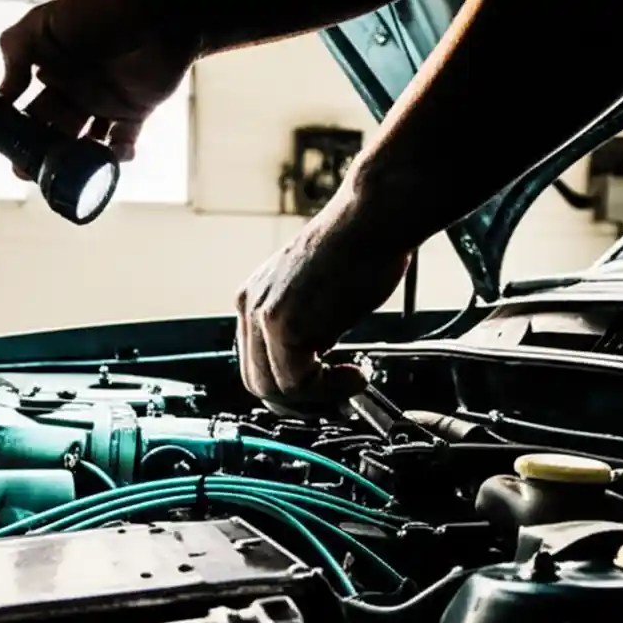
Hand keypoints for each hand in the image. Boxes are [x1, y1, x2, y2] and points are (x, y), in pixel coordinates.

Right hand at [0, 0, 198, 170]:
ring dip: (71, 161)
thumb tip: (2, 93)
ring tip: (61, 173)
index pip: (18, 106)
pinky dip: (116, 157)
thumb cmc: (95, 11)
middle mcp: (74, 89)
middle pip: (48, 131)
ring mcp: (104, 102)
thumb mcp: (43, 24)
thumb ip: (16, 53)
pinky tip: (108, 160)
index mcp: (49, 69)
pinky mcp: (135, 111)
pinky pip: (122, 142)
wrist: (151, 13)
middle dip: (34, 153)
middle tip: (22, 170)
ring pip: (82, 142)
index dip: (0, 128)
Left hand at [236, 198, 411, 412]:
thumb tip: (320, 370)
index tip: (323, 391)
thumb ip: (308, 330)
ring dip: (317, 397)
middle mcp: (250, 306)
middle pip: (257, 382)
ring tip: (351, 382)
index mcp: (255, 297)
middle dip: (299, 401)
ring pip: (274, 388)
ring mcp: (264, 316)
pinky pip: (296, 383)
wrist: (372, 221)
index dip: (290, 387)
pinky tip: (356, 375)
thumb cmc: (360, 248)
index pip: (257, 363)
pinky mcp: (284, 327)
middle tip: (336, 399)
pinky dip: (329, 391)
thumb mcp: (318, 295)